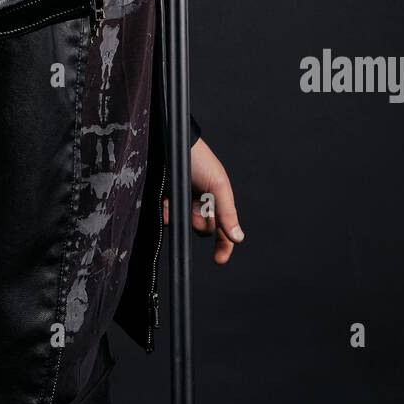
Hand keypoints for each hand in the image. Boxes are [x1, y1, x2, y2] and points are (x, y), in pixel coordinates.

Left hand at [162, 137, 243, 265]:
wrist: (173, 144)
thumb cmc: (200, 160)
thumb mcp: (218, 186)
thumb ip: (227, 213)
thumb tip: (238, 237)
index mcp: (218, 202)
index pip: (224, 231)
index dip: (224, 246)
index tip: (218, 259)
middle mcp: (202, 205)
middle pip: (203, 229)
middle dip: (199, 220)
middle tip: (198, 204)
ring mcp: (184, 203)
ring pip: (184, 225)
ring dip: (181, 216)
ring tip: (178, 198)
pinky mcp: (168, 201)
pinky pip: (167, 218)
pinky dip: (166, 213)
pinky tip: (166, 202)